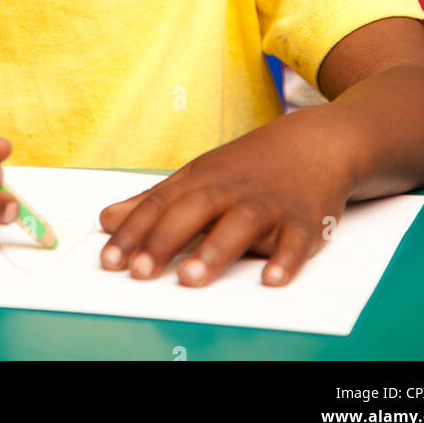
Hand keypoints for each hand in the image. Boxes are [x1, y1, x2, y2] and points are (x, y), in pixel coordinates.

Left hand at [98, 107, 355, 286]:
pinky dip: (286, 260)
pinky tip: (272, 279)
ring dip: (215, 251)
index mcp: (203, 180)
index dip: (134, 232)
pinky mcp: (304, 222)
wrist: (315, 143)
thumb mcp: (199, 176)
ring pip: (240, 226)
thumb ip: (154, 201)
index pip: (161, 205)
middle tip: (140, 270)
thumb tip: (107, 219)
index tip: (110, 260)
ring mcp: (268, 206)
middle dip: (166, 240)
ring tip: (191, 278)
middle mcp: (232, 191)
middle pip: (194, 211)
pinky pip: (296, 242)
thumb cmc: (249, 167)